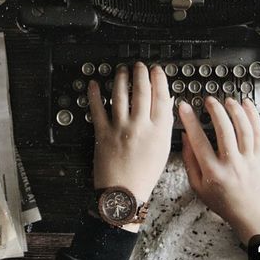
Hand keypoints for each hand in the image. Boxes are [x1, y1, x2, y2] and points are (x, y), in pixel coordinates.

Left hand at [88, 63, 173, 230]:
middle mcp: (140, 126)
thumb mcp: (162, 149)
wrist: (123, 193)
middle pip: (141, 91)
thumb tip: (165, 102)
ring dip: (120, 78)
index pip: (161, 97)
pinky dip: (94, 95)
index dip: (159, 79)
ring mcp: (120, 128)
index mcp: (158, 131)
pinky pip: (97, 109)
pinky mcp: (102, 133)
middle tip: (139, 66)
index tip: (157, 70)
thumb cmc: (144, 174)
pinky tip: (94, 84)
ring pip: (120, 95)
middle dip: (140, 73)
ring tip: (121, 70)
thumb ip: (164, 124)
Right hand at [179, 97, 259, 244]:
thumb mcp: (197, 186)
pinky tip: (246, 104)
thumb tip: (185, 137)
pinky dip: (253, 116)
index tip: (184, 107)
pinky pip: (258, 133)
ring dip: (235, 111)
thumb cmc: (222, 201)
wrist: (251, 214)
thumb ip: (189, 160)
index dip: (190, 121)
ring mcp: (248, 160)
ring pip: (243, 130)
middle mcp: (232, 164)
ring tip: (226, 100)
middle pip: (225, 131)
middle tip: (209, 100)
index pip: (199, 141)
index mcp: (213, 172)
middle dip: (216, 111)